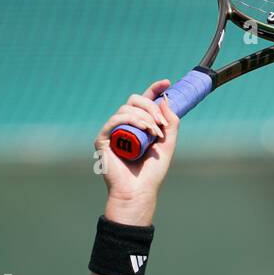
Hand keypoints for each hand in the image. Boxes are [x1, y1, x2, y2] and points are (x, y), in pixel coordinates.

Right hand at [94, 79, 180, 223]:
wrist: (138, 192)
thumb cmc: (151, 173)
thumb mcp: (167, 145)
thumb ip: (171, 124)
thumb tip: (164, 99)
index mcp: (138, 127)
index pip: (144, 102)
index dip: (154, 90)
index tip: (167, 82)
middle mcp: (124, 126)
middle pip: (134, 100)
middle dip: (150, 107)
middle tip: (161, 125)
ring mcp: (112, 132)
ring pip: (126, 109)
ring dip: (144, 118)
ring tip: (155, 133)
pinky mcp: (102, 139)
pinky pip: (115, 120)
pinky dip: (131, 121)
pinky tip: (145, 130)